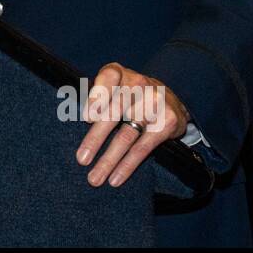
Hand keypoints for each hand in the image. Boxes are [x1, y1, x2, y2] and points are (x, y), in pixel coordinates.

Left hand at [75, 62, 188, 187]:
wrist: (170, 99)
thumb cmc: (130, 94)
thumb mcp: (114, 86)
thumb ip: (96, 98)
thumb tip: (83, 119)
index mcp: (120, 73)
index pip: (108, 77)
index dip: (97, 96)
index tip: (87, 117)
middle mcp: (138, 84)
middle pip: (114, 113)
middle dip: (95, 139)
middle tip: (82, 159)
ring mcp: (154, 103)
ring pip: (126, 136)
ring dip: (108, 160)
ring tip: (94, 178)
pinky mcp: (166, 122)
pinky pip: (142, 148)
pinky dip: (127, 166)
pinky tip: (115, 178)